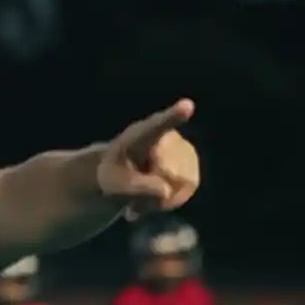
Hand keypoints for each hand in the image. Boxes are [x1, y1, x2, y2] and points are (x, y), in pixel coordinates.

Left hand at [98, 99, 199, 219]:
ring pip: (183, 181)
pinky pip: (188, 187)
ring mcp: (183, 148)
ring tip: (142, 193)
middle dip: (153, 188)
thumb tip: (166, 190)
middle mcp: (167, 135)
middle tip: (132, 193)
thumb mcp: (115, 185)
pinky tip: (156, 195)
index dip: (174, 115)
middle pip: (170, 171)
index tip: (186, 106)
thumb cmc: (113, 175)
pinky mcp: (191, 164)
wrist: (121, 177)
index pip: (159, 124)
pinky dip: (171, 198)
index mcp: (141, 134)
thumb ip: (136, 187)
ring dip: (161, 196)